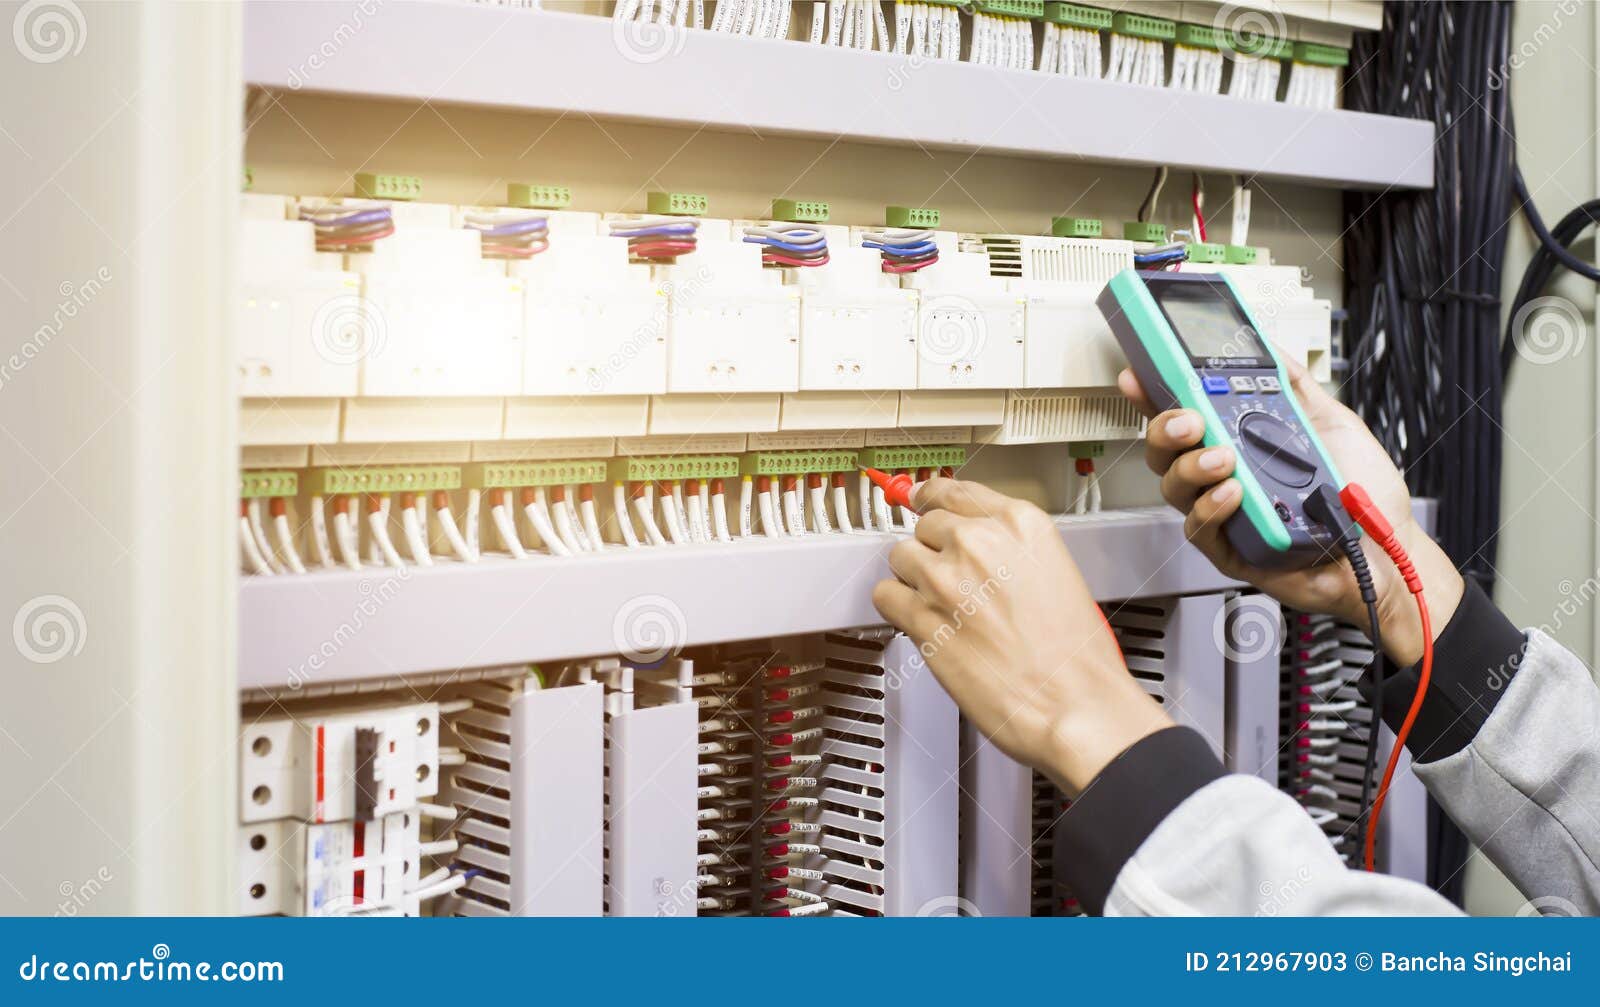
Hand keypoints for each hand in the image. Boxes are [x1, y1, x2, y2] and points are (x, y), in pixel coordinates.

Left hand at [870, 478, 1172, 795]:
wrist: (1074, 705)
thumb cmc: (1077, 656)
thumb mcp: (1058, 573)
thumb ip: (1013, 550)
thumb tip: (983, 551)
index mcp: (1020, 525)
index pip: (955, 491)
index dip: (933, 498)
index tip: (924, 500)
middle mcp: (979, 543)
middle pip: (926, 525)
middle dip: (933, 550)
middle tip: (949, 579)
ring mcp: (945, 578)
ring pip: (900, 556)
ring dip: (913, 577)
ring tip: (939, 604)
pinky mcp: (921, 618)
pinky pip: (884, 595)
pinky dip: (895, 607)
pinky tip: (918, 621)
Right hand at [1117, 358, 1462, 665]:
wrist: (1387, 546)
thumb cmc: (1362, 494)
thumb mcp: (1331, 422)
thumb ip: (1294, 385)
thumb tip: (1266, 346)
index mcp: (1239, 442)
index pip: (1184, 413)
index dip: (1156, 392)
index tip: (1141, 372)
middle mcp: (1223, 476)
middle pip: (1166, 450)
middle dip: (1167, 428)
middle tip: (1191, 418)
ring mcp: (1224, 513)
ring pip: (1175, 488)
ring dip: (1191, 468)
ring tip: (1223, 458)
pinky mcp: (1231, 551)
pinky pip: (1200, 531)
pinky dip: (1211, 509)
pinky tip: (1234, 493)